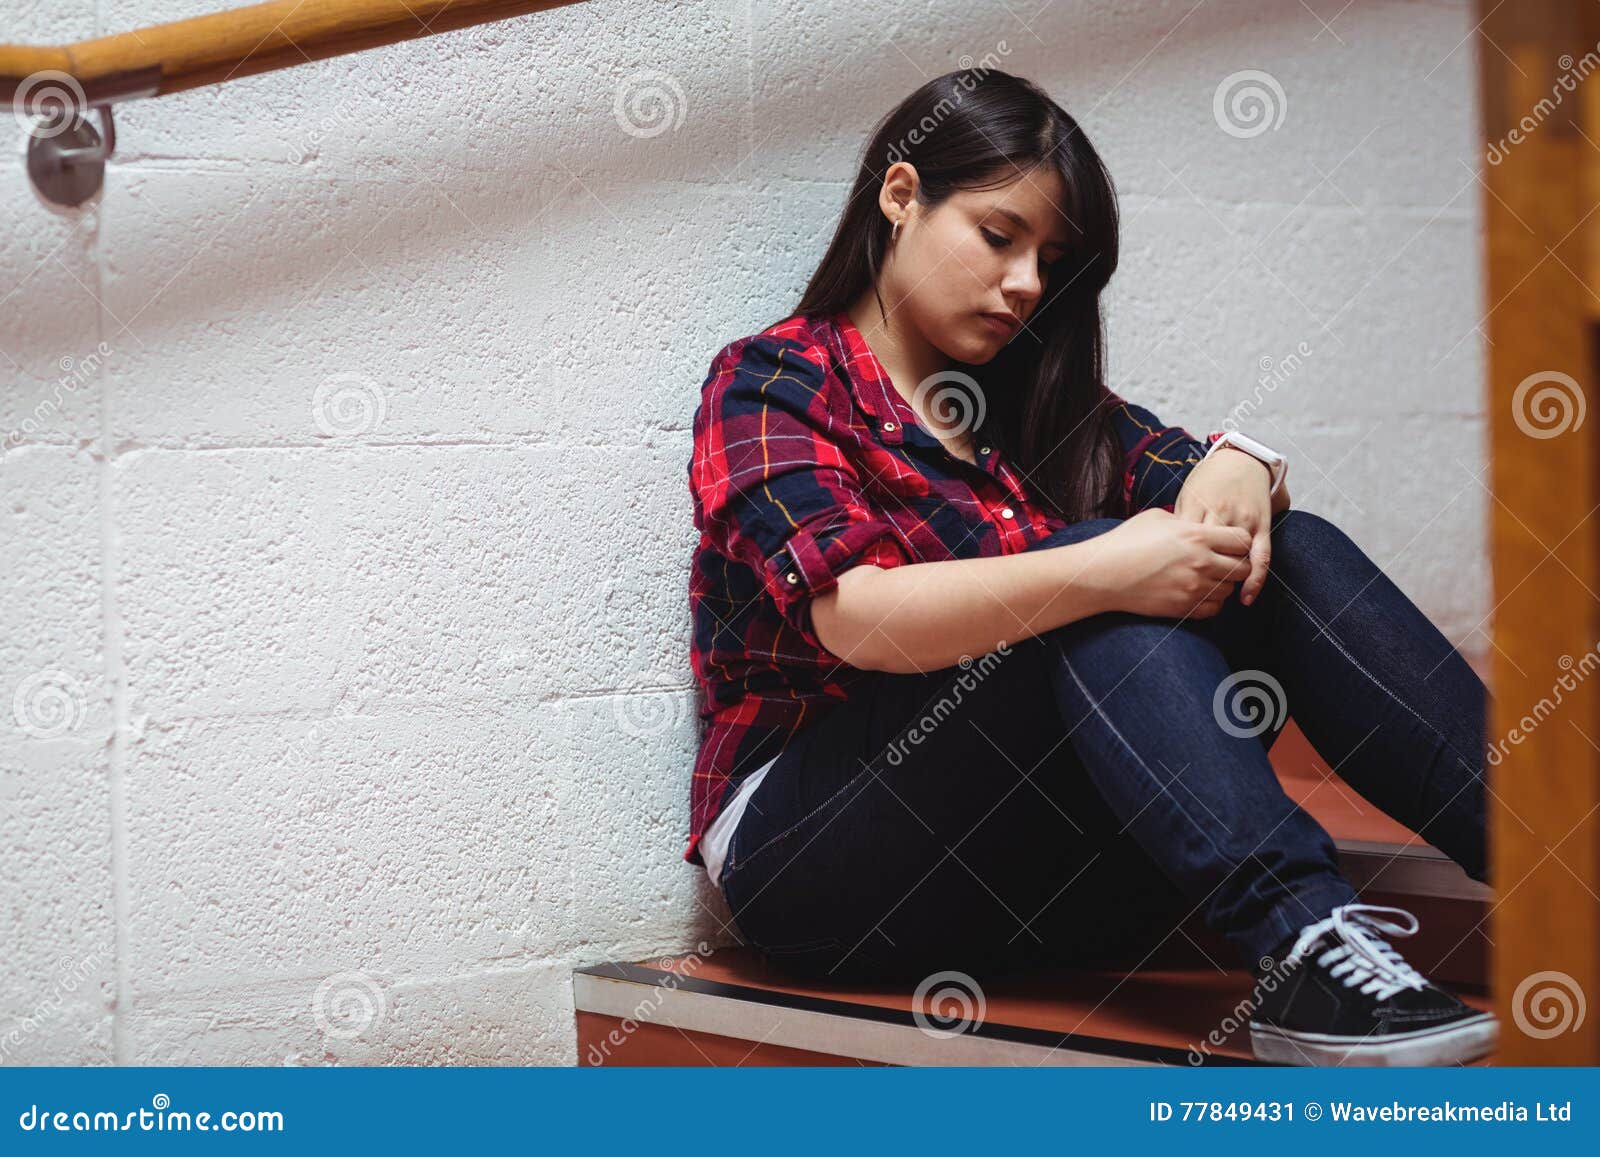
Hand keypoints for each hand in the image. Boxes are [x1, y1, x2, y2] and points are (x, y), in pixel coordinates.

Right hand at [1086, 507, 1252, 618]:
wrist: (1102, 574)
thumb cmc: (1125, 541)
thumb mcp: (1157, 518)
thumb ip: (1185, 520)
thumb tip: (1196, 525)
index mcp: (1197, 536)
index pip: (1243, 540)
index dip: (1239, 542)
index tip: (1228, 544)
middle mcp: (1201, 562)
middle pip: (1242, 568)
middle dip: (1236, 565)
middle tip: (1222, 563)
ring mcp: (1193, 587)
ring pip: (1229, 590)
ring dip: (1222, 584)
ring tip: (1206, 578)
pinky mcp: (1183, 607)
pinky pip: (1214, 609)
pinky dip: (1210, 603)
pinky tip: (1197, 593)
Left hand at [1173, 446, 1277, 605]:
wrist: (1240, 460)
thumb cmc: (1206, 483)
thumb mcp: (1184, 498)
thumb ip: (1174, 524)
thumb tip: (1155, 551)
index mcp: (1195, 508)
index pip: (1182, 545)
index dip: (1172, 569)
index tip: (1163, 586)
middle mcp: (1220, 514)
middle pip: (1206, 555)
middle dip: (1196, 579)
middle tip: (1187, 598)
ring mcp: (1243, 520)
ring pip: (1234, 559)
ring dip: (1225, 584)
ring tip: (1215, 601)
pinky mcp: (1262, 525)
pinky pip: (1261, 557)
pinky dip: (1255, 580)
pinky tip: (1246, 599)